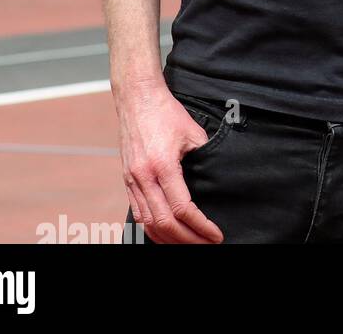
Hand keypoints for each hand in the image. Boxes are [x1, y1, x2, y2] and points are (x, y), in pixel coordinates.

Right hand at [118, 83, 224, 243]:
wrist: (137, 98)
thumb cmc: (165, 112)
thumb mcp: (193, 132)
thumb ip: (203, 157)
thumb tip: (213, 178)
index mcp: (162, 166)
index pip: (183, 209)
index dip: (201, 226)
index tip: (215, 235)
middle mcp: (143, 177)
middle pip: (164, 223)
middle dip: (187, 240)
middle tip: (207, 244)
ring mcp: (132, 181)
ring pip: (148, 223)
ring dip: (168, 239)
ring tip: (188, 244)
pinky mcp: (126, 180)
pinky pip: (138, 213)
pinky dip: (152, 229)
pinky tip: (165, 233)